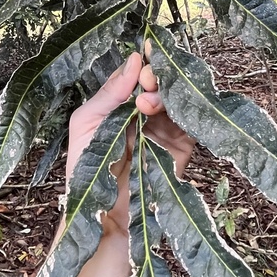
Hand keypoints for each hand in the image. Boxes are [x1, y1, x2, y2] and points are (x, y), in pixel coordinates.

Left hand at [54, 50, 195, 276]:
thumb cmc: (86, 175)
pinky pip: (191, 124)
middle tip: (148, 78)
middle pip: (161, 85)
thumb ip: (108, 92)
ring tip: (147, 102)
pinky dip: (182, 113)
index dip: (143, 63)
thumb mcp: (86, 125)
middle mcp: (145, 117)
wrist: (105, 223)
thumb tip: (134, 58)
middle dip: (156, 77)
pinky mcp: (182, 152)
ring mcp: (166, 133)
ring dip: (165, 95)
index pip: (138, 76)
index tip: (145, 52)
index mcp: (121, 108)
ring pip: (177, 101)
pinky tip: (164, 112)